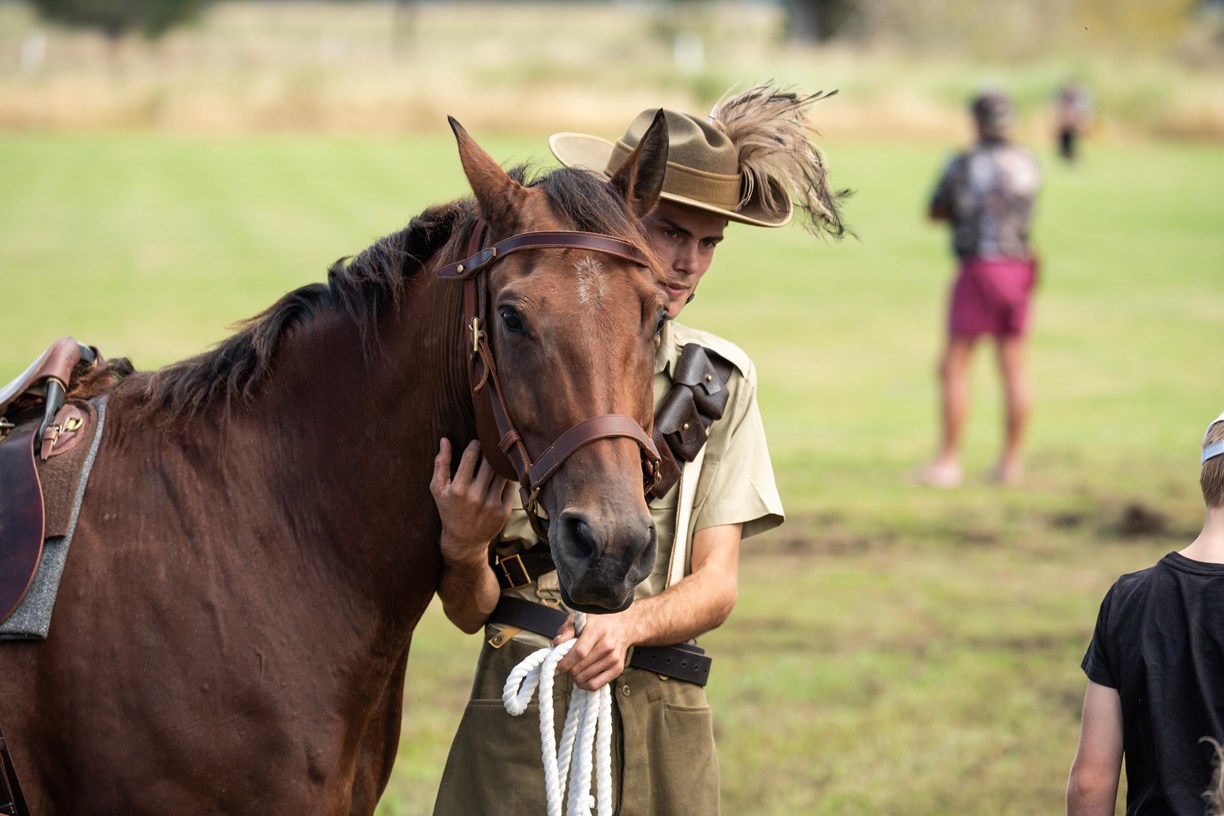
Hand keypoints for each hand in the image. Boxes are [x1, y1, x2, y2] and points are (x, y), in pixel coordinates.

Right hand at [430, 438, 513, 567]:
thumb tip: (445, 440)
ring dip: (500, 463)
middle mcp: (476, 496)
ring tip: (497, 460)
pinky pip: (510, 485)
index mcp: (458, 489)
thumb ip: (440, 464)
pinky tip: (501, 475)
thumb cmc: (448, 511)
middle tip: (489, 449)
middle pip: (490, 461)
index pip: (472, 455)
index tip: (477, 444)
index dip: (475, 445)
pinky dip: (507, 477)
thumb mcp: (438, 489)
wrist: (464, 541)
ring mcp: (492, 504)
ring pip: (502, 472)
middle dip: (490, 452)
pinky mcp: (504, 510)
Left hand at [553, 613, 634, 691]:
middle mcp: (608, 645)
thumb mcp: (580, 619)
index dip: (566, 662)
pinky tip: (581, 679)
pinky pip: (596, 685)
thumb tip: (557, 643)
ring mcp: (614, 658)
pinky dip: (585, 685)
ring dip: (575, 677)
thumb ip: (567, 629)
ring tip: (575, 669)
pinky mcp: (618, 668)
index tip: (557, 666)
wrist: (623, 625)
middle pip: (580, 667)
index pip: (579, 652)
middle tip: (566, 665)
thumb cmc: (597, 622)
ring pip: (586, 678)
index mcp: (597, 630)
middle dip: (568, 669)